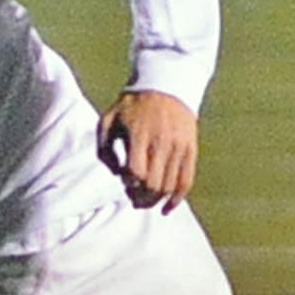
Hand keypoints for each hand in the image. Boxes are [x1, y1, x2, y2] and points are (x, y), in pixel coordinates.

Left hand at [98, 89, 197, 212]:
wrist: (166, 86)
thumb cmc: (131, 107)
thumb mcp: (108, 120)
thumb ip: (104, 149)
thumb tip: (117, 175)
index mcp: (139, 136)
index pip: (135, 172)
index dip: (129, 184)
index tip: (125, 181)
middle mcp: (161, 143)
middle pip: (153, 184)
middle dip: (141, 197)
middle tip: (134, 199)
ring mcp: (179, 147)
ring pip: (169, 186)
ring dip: (156, 200)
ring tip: (146, 201)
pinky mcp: (191, 149)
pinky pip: (187, 180)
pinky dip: (178, 198)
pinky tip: (168, 207)